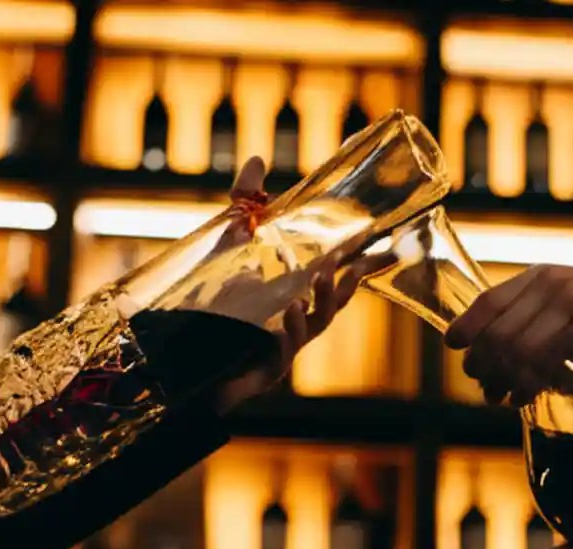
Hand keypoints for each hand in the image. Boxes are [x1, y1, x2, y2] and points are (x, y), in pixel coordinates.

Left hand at [212, 158, 380, 412]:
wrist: (186, 354)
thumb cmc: (216, 302)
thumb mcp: (229, 244)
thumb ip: (245, 204)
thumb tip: (257, 158)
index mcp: (298, 294)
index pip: (337, 278)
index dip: (363, 264)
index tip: (387, 249)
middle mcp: (297, 321)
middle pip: (333, 303)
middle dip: (346, 283)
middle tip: (351, 262)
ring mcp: (283, 346)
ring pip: (314, 325)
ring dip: (320, 302)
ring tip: (318, 278)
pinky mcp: (264, 367)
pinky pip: (283, 353)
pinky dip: (289, 333)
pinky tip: (288, 312)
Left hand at [442, 264, 572, 406]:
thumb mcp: (566, 316)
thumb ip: (531, 323)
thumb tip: (485, 353)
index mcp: (542, 275)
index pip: (489, 299)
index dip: (467, 325)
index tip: (454, 346)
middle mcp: (553, 280)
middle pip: (498, 330)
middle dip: (485, 365)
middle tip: (486, 389)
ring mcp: (572, 298)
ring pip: (516, 348)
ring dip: (504, 379)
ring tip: (502, 398)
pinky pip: (543, 359)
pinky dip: (528, 382)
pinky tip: (525, 395)